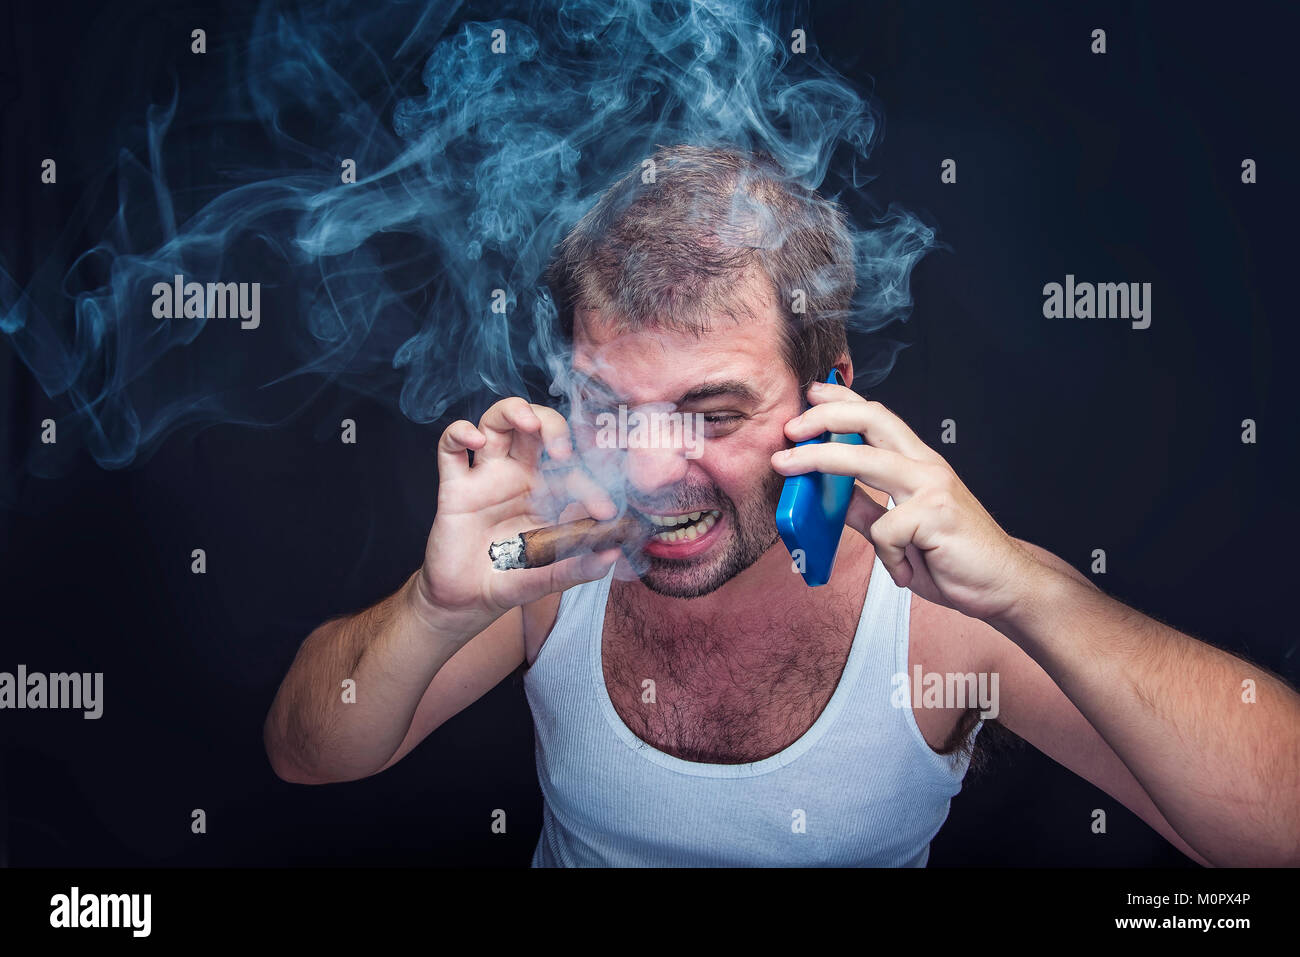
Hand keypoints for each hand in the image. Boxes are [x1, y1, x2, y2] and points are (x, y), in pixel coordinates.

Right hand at [414, 397, 621, 639]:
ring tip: (528, 422)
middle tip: (562, 450)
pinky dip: (459, 433)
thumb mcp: (554, 576)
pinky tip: (474, 441)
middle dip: (552, 425)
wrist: (470, 602)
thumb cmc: (512, 580)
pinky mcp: (454, 488)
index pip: (573, 470)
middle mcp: (517, 475)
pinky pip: (449, 448)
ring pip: (495, 422)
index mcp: (546, 490)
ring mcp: (485, 477)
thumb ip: (582, 566)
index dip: (592, 485)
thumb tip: (613, 554)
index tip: (606, 513)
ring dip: (513, 411)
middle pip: (535, 427)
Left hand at [770, 381, 1044, 621]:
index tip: (810, 394)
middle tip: (789, 427)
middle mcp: (925, 467)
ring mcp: (933, 487)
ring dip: (820, 458)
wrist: (1004, 586)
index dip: (842, 401)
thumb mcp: (897, 532)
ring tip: (787, 465)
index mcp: (916, 464)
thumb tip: (824, 495)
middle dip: (824, 416)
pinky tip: (904, 570)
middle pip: (871, 420)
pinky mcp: (936, 515)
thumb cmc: (951, 557)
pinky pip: (885, 530)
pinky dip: (886, 556)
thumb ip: (865, 510)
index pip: (876, 417)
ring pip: (866, 460)